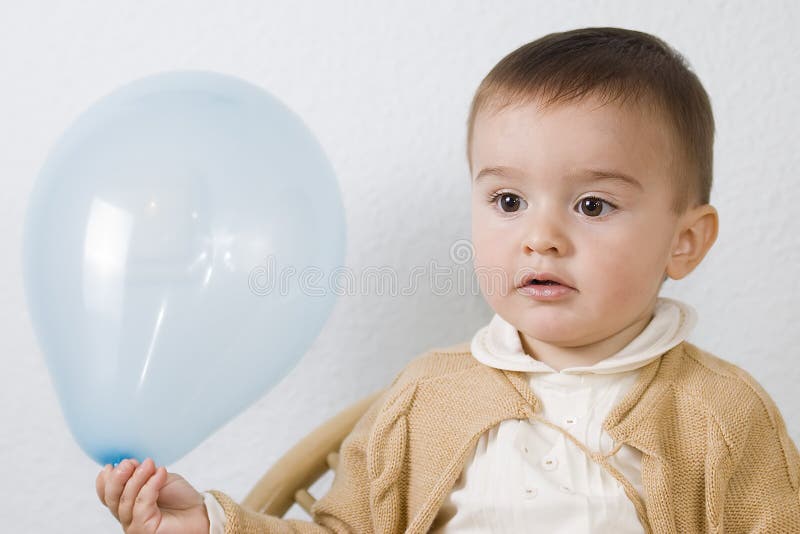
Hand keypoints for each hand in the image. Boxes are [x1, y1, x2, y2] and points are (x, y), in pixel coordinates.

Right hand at [96, 457, 210, 533]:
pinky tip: (160, 474)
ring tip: (150, 464)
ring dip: (137, 478)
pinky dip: (150, 486)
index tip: (112, 463)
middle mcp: (127, 517)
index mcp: (127, 503)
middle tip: (130, 462)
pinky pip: (141, 505)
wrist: (200, 512)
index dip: (105, 480)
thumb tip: (129, 463)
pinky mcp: (144, 530)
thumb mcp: (158, 478)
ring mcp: (134, 525)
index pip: (106, 495)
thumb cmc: (180, 498)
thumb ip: (142, 473)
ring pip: (125, 501)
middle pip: (111, 498)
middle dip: (118, 477)